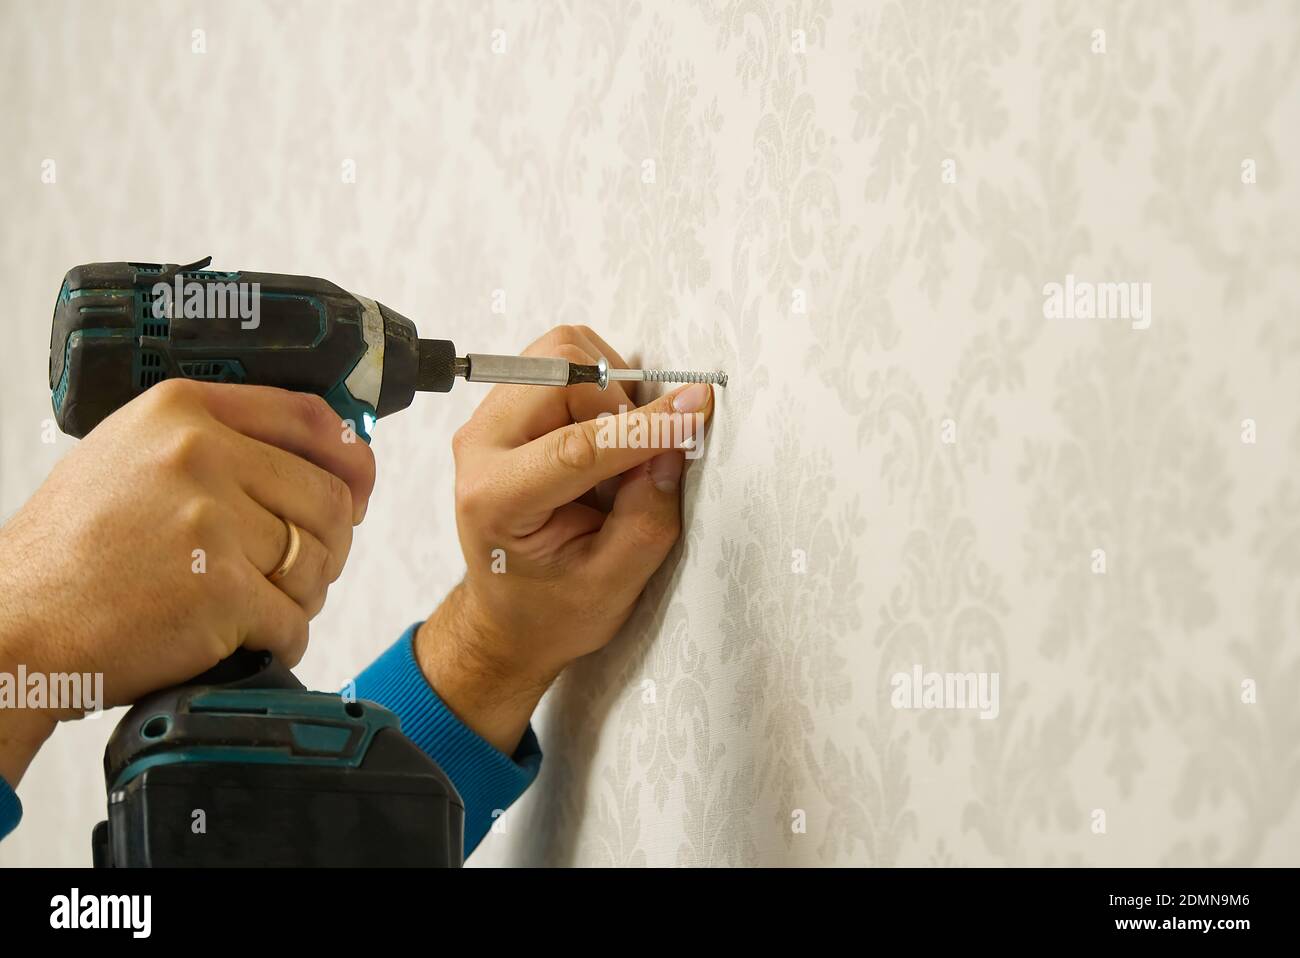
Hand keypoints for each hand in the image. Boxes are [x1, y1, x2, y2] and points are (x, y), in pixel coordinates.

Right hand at [0, 379, 374, 785]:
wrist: (13, 627)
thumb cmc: (70, 552)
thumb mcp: (128, 457)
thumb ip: (214, 444)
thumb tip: (318, 458)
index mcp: (181, 411)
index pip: (310, 418)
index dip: (351, 459)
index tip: (358, 488)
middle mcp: (199, 454)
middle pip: (328, 498)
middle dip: (329, 544)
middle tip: (301, 571)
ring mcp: (210, 522)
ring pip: (317, 561)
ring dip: (304, 595)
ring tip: (261, 605)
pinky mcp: (219, 590)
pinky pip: (292, 620)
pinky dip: (281, 640)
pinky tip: (248, 641)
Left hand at [416, 325, 713, 753]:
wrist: (509, 616)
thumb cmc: (554, 608)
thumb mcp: (615, 583)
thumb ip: (649, 515)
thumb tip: (679, 439)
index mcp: (495, 500)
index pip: (577, 445)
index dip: (646, 426)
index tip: (698, 409)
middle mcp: (479, 447)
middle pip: (561, 372)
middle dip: (620, 405)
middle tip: (640, 460)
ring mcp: (488, 421)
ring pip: (562, 354)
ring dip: (609, 392)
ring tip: (616, 452)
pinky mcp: (506, 407)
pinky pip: (561, 361)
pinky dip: (599, 388)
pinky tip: (601, 438)